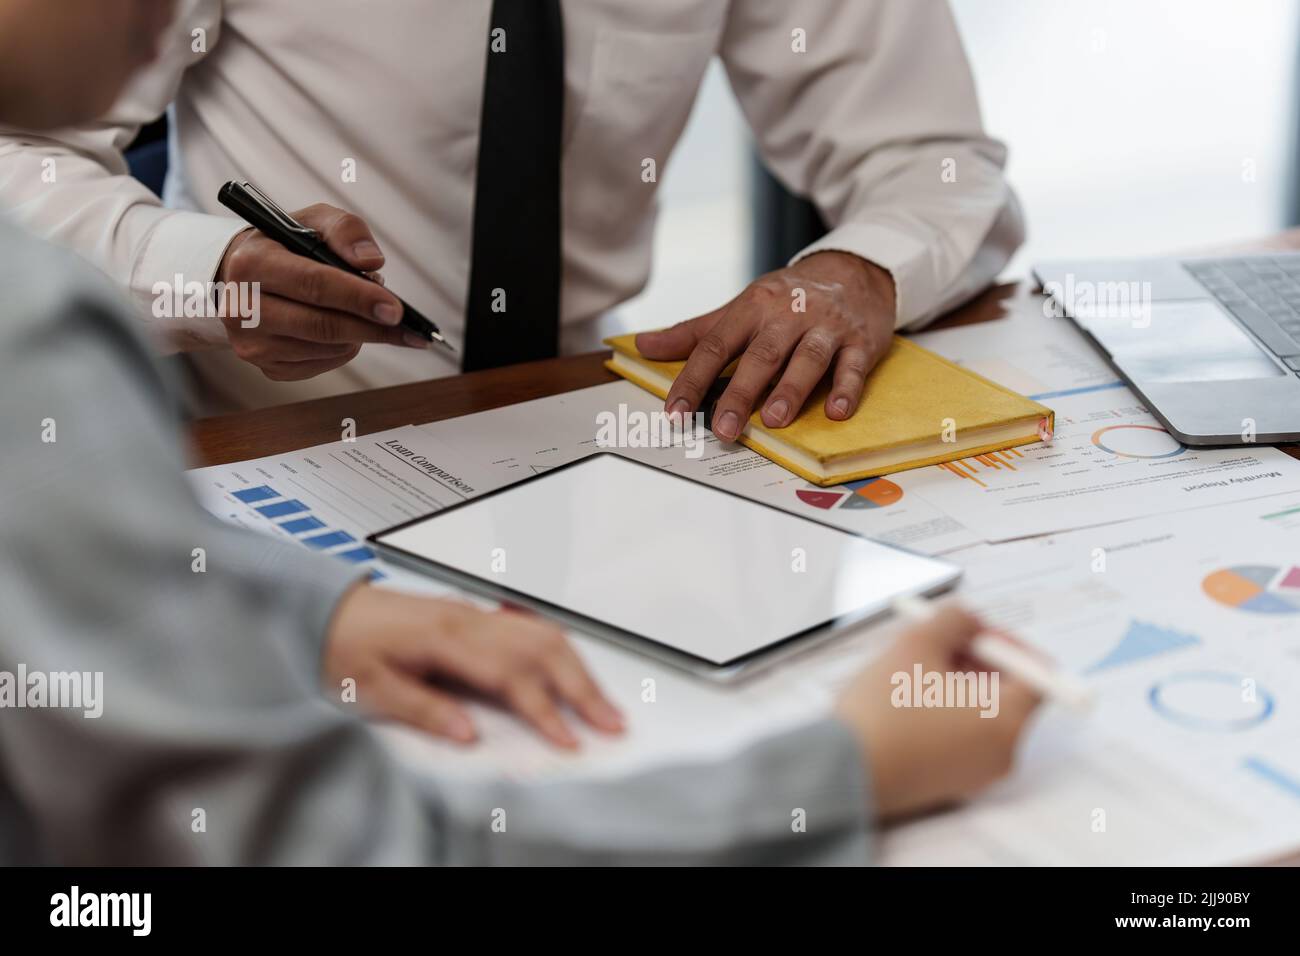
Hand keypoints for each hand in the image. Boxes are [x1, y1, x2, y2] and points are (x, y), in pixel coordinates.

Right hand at [217, 203, 427, 380]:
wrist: (241, 277)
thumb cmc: (283, 245)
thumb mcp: (311, 221)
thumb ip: (345, 230)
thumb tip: (372, 262)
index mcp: (252, 264)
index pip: (314, 285)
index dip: (358, 298)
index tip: (394, 308)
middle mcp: (242, 309)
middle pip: (322, 326)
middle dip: (371, 326)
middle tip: (405, 326)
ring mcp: (252, 343)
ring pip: (327, 349)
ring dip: (359, 335)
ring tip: (367, 313)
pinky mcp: (267, 366)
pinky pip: (322, 364)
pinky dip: (343, 349)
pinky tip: (344, 331)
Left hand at [323, 585, 623, 748]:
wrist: (325, 608)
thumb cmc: (343, 647)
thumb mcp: (371, 688)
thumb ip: (424, 709)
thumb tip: (471, 734)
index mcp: (446, 639)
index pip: (511, 678)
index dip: (545, 712)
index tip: (569, 740)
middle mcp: (469, 621)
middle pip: (543, 652)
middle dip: (583, 689)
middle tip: (613, 722)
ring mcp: (475, 613)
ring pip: (543, 635)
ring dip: (579, 668)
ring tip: (604, 701)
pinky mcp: (474, 614)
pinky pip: (529, 625)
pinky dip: (560, 646)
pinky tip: (574, 663)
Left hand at [634, 251, 895, 440]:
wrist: (853, 271)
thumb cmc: (788, 298)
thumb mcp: (742, 307)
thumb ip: (695, 332)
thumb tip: (644, 345)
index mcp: (752, 307)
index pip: (715, 345)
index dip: (693, 379)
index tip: (675, 412)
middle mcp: (788, 315)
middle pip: (761, 355)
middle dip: (741, 393)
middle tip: (724, 428)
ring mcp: (826, 327)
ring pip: (808, 358)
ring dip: (792, 389)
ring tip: (775, 420)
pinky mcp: (860, 340)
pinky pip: (853, 366)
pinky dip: (846, 388)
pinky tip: (836, 411)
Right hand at [834, 605, 1040, 820]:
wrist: (841, 771)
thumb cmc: (882, 715)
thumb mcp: (917, 645)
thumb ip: (954, 621)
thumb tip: (969, 620)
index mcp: (1005, 723)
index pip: (1036, 675)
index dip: (1006, 643)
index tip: (974, 631)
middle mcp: (1001, 754)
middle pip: (1008, 693)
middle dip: (977, 660)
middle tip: (938, 641)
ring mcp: (976, 773)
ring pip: (981, 714)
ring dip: (956, 683)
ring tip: (914, 670)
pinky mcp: (949, 782)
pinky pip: (962, 737)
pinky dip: (945, 712)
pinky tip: (907, 699)